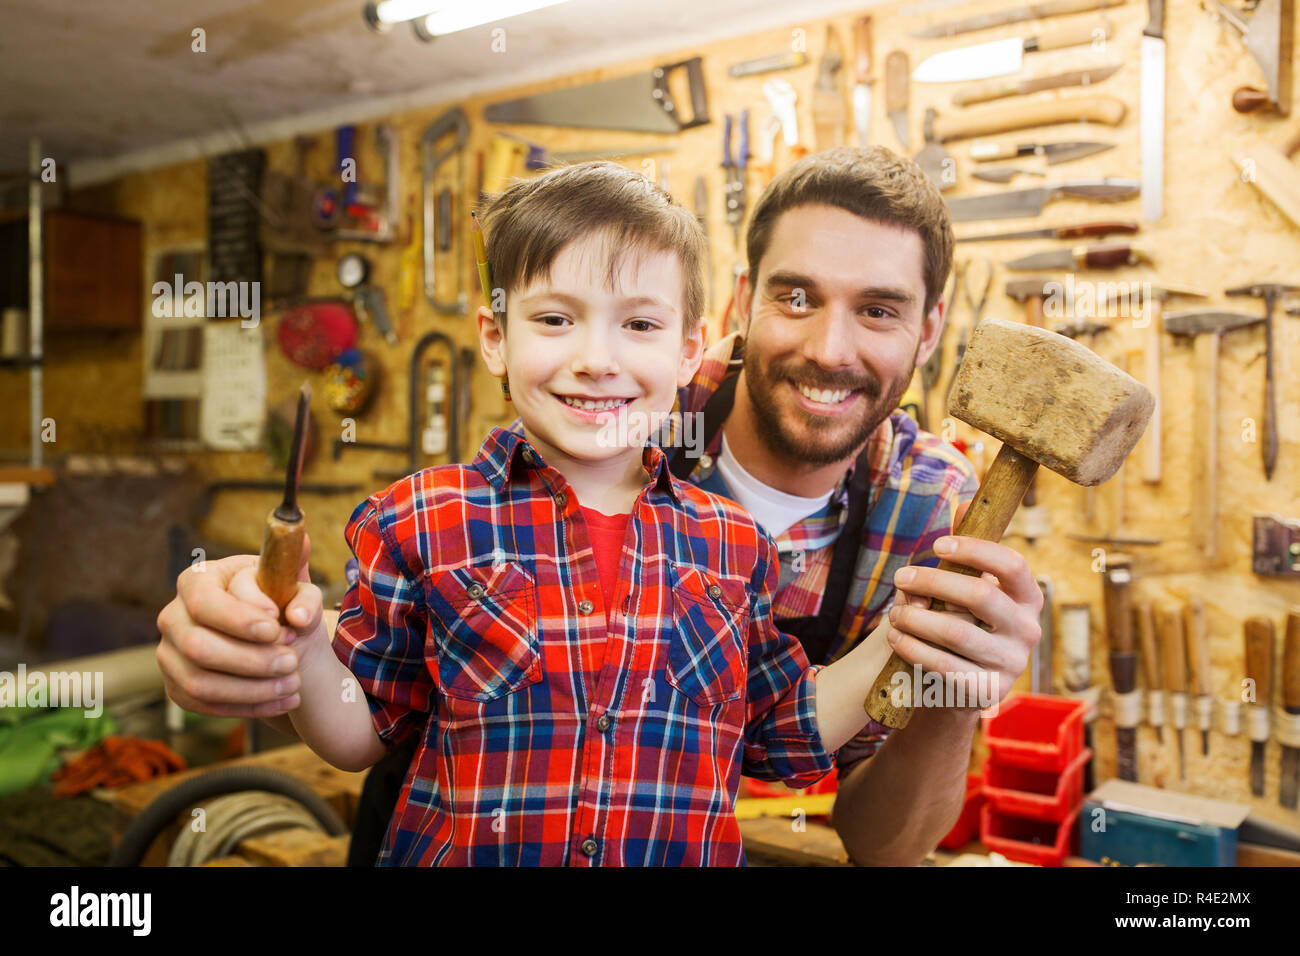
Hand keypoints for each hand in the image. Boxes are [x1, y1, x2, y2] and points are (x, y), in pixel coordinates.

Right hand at [156, 534, 317, 718]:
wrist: (273, 635)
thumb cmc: (279, 601)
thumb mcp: (294, 585)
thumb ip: (300, 580)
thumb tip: (299, 594)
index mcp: (197, 580)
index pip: (204, 601)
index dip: (240, 618)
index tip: (278, 627)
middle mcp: (173, 616)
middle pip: (198, 647)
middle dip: (250, 659)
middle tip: (292, 661)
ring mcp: (170, 654)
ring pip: (200, 683)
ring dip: (252, 689)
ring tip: (293, 683)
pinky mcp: (177, 686)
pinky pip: (205, 705)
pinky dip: (248, 706)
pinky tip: (283, 700)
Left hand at [884, 502, 1042, 708]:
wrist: (962, 686)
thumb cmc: (964, 623)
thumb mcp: (969, 587)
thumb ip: (968, 550)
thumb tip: (966, 501)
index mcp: (1028, 598)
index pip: (1012, 565)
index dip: (974, 550)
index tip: (936, 546)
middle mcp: (1027, 631)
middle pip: (980, 596)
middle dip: (932, 583)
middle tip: (899, 578)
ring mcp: (1011, 664)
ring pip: (957, 633)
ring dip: (916, 619)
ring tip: (893, 614)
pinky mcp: (987, 691)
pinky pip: (943, 665)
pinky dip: (913, 648)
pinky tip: (895, 638)